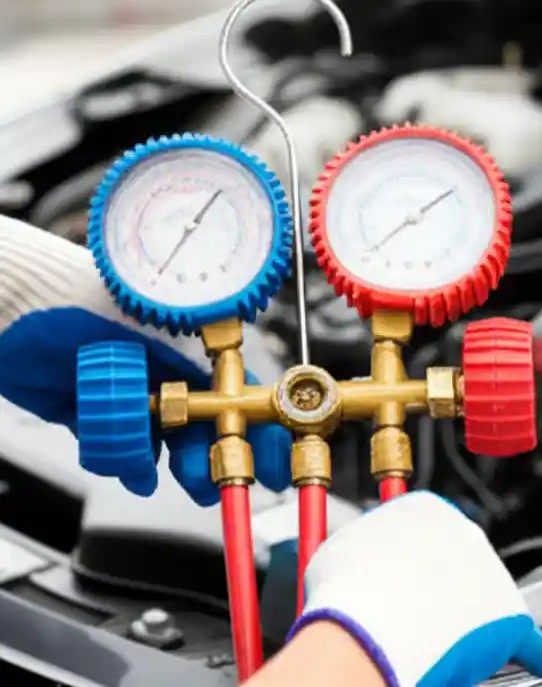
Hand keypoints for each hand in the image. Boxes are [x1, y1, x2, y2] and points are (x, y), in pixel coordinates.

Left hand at [0, 215, 291, 504]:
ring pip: (166, 440)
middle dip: (216, 454)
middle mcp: (161, 368)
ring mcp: (128, 392)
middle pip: (204, 422)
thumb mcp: (150, 325)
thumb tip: (229, 383)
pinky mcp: (92, 413)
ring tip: (187, 484)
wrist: (6, 308)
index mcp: (185, 342)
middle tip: (224, 479)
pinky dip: (131, 464)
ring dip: (179, 465)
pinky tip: (139, 477)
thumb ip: (190, 356)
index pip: (236, 388)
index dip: (258, 423)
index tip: (275, 456)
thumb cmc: (77, 298)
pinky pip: (121, 449)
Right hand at [292, 491, 541, 686]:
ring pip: (487, 605)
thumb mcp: (340, 551)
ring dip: (471, 626)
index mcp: (427, 510)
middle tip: (416, 622)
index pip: (433, 538)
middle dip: (445, 596)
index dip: (417, 572)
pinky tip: (537, 661)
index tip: (408, 586)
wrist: (364, 633)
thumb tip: (360, 561)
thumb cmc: (345, 594)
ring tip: (438, 648)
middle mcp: (466, 534)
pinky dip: (533, 653)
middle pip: (464, 570)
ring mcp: (492, 575)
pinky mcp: (509, 620)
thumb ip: (364, 549)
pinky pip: (529, 640)